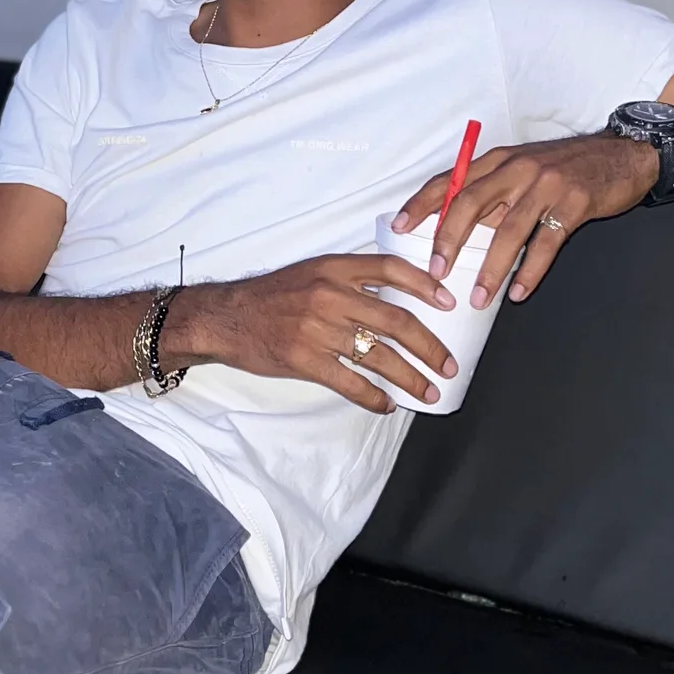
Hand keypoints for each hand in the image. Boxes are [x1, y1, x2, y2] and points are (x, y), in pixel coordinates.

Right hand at [176, 256, 461, 413]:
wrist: (225, 316)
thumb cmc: (270, 296)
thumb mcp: (311, 272)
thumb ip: (349, 280)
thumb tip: (395, 298)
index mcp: (333, 268)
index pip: (390, 270)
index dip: (425, 286)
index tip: (448, 303)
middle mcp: (329, 296)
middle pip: (396, 321)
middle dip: (429, 347)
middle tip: (448, 365)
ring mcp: (317, 329)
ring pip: (379, 357)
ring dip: (410, 378)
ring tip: (429, 391)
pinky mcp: (305, 360)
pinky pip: (351, 382)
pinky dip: (374, 397)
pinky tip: (387, 404)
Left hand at [391, 135, 655, 307]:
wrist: (622, 153)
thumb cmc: (566, 166)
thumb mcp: (523, 169)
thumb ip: (492, 194)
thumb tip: (458, 229)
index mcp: (498, 160)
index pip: (449, 181)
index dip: (421, 204)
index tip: (398, 228)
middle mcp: (517, 169)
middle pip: (470, 204)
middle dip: (448, 240)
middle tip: (436, 272)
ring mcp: (546, 185)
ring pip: (508, 230)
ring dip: (491, 268)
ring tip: (477, 297)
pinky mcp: (575, 203)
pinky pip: (547, 242)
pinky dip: (530, 270)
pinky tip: (518, 291)